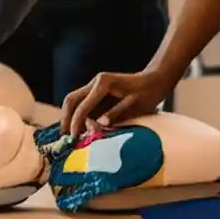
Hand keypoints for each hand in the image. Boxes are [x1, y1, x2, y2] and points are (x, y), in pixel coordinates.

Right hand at [60, 67, 176, 137]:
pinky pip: (83, 104)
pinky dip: (80, 117)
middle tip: (65, 136)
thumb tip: (100, 123)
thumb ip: (117, 113)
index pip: (83, 106)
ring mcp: (95, 86)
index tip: (74, 138)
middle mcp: (96, 82)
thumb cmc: (147, 93)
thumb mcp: (135, 106)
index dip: (76, 123)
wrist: (154, 81)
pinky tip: (84, 129)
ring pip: (75, 102)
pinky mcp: (97, 92)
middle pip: (71, 99)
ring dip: (73, 118)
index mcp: (103, 84)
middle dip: (66, 118)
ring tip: (75, 135)